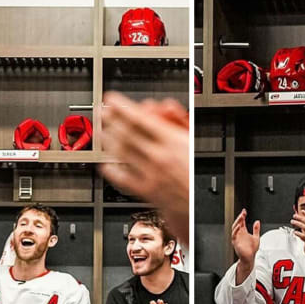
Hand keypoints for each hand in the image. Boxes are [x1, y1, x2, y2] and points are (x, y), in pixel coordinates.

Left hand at [99, 92, 189, 245]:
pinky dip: (111, 169)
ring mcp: (149, 174)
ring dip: (107, 139)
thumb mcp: (195, 141)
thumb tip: (165, 106)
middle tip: (101, 111)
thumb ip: (179, 121)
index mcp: (173, 142)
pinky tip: (105, 163)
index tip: (112, 99)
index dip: (123, 106)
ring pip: (122, 153)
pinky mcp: (145, 191)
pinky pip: (122, 178)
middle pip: (127, 134)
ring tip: (100, 130)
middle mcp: (158, 157)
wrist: (203, 204)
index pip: (141, 119)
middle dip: (110, 120)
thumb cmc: (200, 172)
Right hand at [230, 208, 260, 277]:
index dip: (242, 216)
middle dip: (240, 217)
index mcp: (243, 232)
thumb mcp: (256, 237)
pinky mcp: (235, 242)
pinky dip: (236, 230)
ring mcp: (237, 238)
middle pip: (237, 223)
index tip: (244, 211)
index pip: (241, 222)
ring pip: (234, 228)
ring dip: (237, 222)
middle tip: (243, 213)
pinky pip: (234, 235)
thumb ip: (256, 229)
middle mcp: (239, 234)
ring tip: (241, 217)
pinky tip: (239, 226)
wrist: (250, 258)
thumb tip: (257, 222)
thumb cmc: (252, 249)